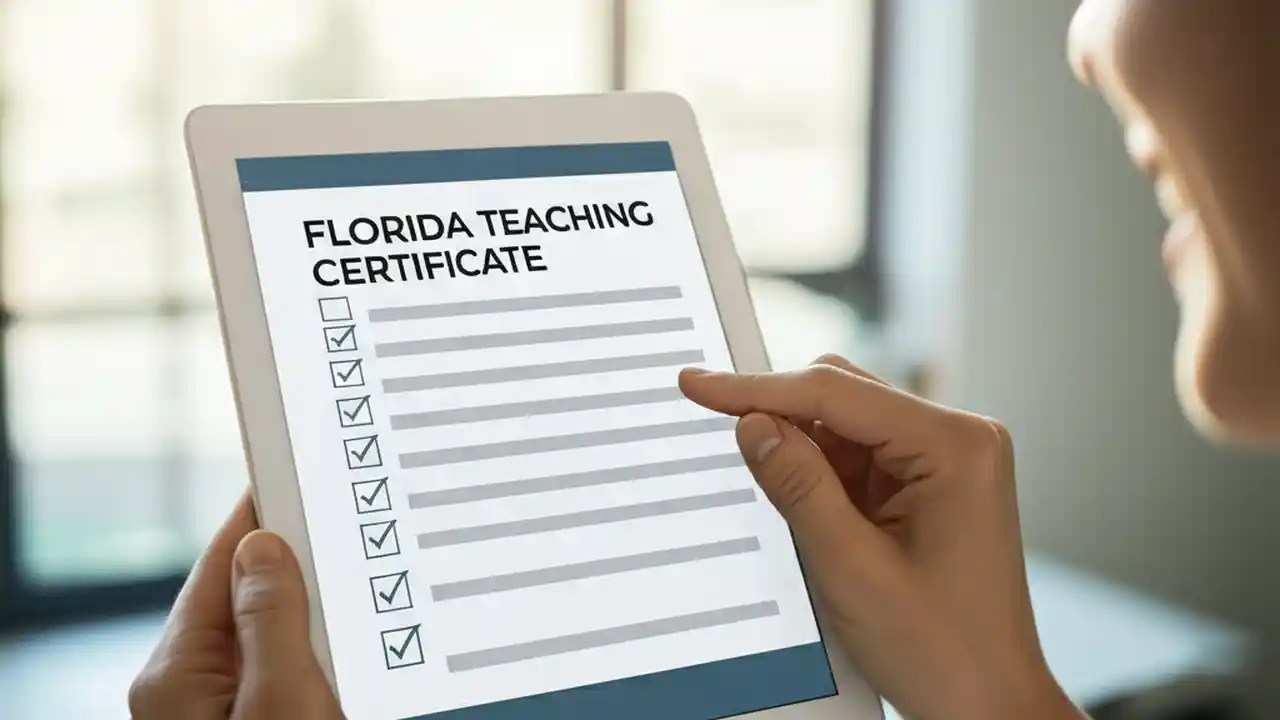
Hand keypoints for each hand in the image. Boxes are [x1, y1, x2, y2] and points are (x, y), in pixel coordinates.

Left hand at [129, 493, 343, 718]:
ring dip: (304, 615)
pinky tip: (340, 647)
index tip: (292, 476)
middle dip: (290, 567)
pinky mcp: (245, 718)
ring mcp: (210, 710)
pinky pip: (273, 672)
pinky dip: (307, 652)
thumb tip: (263, 547)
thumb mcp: (282, 700)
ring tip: (349, 590)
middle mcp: (182, 691)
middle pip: (240, 601)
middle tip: (340, 532)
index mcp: (175, 675)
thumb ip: (272, 622)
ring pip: (261, 639)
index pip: (218, 567)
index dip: (258, 518)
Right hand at [680, 356, 1083, 719]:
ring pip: (846, 425)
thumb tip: (752, 425)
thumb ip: (798, 487)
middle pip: (843, 396)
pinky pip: (859, 458)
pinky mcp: (929, 484)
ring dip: (801, 452)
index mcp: (955, 447)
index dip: (758, 389)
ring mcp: (946, 461)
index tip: (701, 385)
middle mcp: (958, 440)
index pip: (837, 393)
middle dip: (778, 414)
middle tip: (712, 424)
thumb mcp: (851, 568)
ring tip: (778, 500)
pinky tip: (802, 504)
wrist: (988, 703)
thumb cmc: (943, 650)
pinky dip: (820, 475)